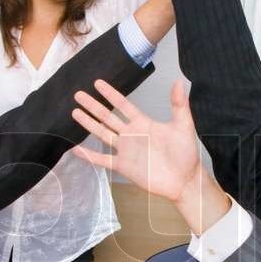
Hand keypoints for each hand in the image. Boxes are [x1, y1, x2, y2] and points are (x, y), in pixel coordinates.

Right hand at [71, 80, 202, 202]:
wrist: (184, 180)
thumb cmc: (186, 153)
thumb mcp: (183, 125)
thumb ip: (179, 104)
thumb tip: (179, 81)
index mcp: (143, 123)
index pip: (123, 105)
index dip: (111, 94)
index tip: (97, 83)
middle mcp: (131, 135)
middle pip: (107, 117)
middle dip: (93, 106)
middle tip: (78, 94)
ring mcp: (125, 150)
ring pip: (102, 134)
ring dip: (88, 124)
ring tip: (74, 112)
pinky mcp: (123, 166)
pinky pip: (102, 160)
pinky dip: (89, 156)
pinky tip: (75, 149)